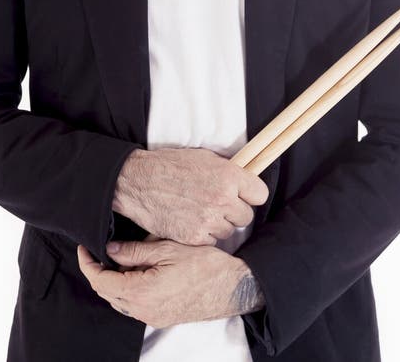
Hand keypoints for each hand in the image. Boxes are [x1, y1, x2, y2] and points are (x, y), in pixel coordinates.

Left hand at [77, 238, 264, 328]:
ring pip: (119, 300)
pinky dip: (126, 288)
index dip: (88, 264)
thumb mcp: (167, 248)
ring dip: (112, 281)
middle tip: (98, 249)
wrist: (232, 287)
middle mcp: (143, 310)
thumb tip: (110, 249)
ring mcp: (152, 317)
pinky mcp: (161, 317)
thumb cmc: (204, 265)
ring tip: (117, 257)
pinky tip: (134, 271)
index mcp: (141, 292)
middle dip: (98, 271)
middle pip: (107, 293)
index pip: (101, 281)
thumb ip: (135, 251)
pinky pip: (133, 305)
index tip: (84, 248)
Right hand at [112, 147, 268, 245]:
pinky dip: (203, 235)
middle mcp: (222, 199)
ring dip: (218, 224)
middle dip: (234, 212)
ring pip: (229, 231)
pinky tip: (190, 221)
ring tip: (200, 212)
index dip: (251, 194)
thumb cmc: (170, 165)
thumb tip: (243, 178)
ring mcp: (209, 220)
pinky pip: (211, 241)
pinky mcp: (194, 237)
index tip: (243, 195)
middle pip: (246, 216)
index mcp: (228, 176)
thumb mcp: (204, 158)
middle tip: (218, 205)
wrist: (139, 181)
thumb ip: (227, 170)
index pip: (260, 194)